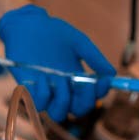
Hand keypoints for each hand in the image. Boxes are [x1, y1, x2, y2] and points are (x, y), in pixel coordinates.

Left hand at [0, 5, 115, 121]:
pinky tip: (42, 77)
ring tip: (61, 78)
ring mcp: (46, 91)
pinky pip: (39, 104)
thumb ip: (94, 58)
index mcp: (76, 80)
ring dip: (64, 99)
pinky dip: (44, 94)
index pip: (92, 97)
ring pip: (58, 114)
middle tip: (85, 83)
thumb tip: (111, 73)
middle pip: (78, 110)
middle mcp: (62, 90)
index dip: (100, 93)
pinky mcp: (28, 90)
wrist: (27, 25)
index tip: (104, 80)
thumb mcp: (78, 42)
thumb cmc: (52, 33)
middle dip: (86, 100)